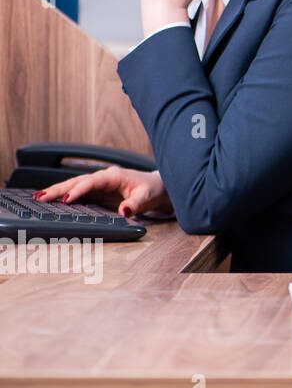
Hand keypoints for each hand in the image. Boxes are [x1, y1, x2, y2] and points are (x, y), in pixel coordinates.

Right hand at [32, 166, 172, 218]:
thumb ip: (135, 204)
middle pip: (77, 182)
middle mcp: (102, 178)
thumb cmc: (151, 190)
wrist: (156, 187)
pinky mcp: (96, 192)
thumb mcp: (146, 197)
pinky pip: (76, 192)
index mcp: (113, 176)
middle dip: (58, 189)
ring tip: (38, 197)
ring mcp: (97, 185)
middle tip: (41, 197)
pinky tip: (49, 199)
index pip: (91, 182)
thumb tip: (125, 211)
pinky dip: (62, 195)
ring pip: (73, 185)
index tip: (66, 198)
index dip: (79, 190)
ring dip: (56, 191)